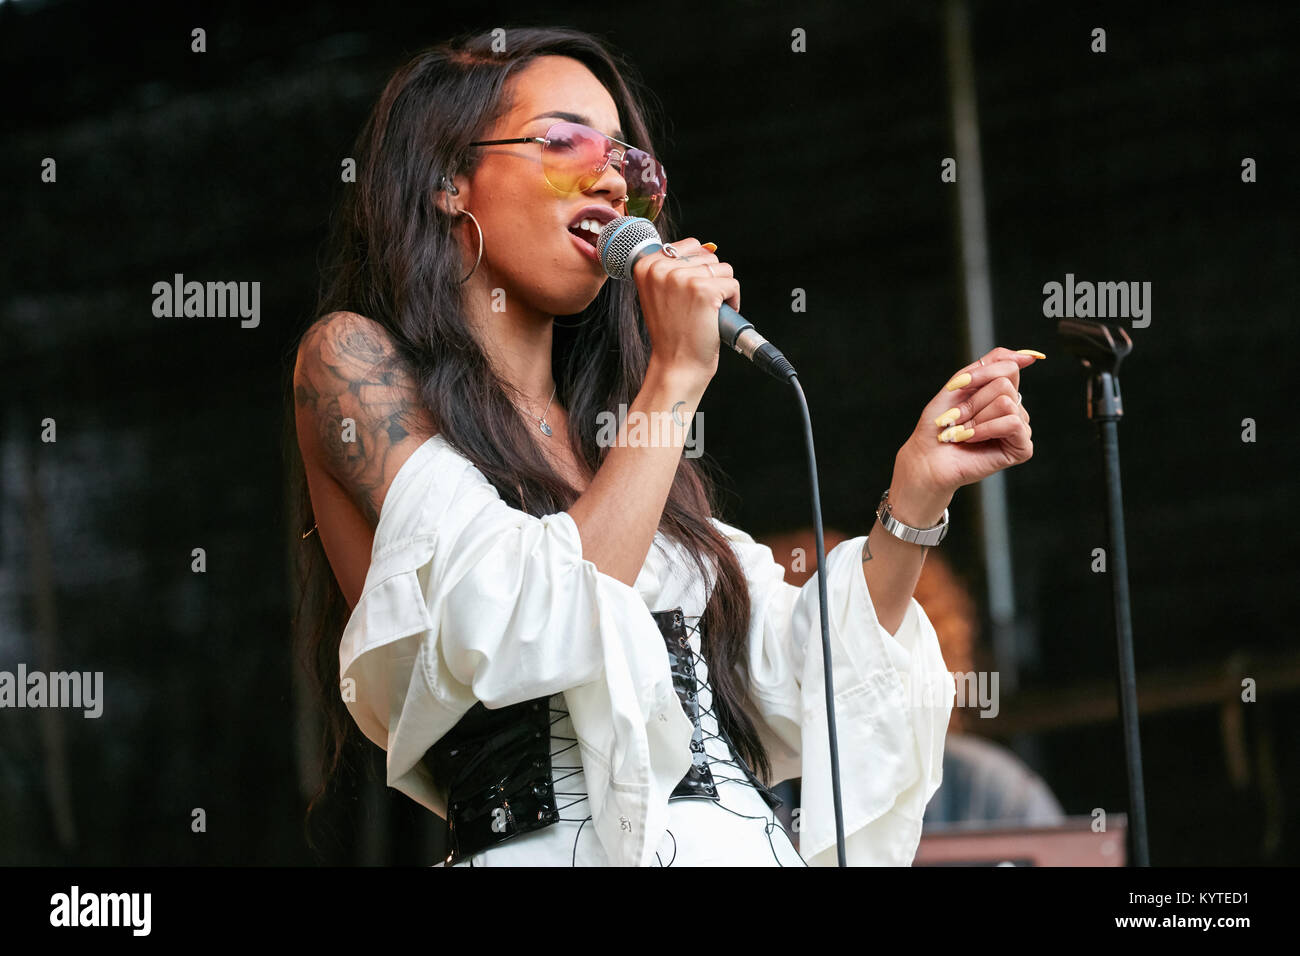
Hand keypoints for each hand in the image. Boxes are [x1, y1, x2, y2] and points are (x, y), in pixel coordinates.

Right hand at [633, 237, 737, 390]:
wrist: (676, 365)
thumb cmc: (672, 333)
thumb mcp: (660, 293)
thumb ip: (674, 267)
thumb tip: (708, 247)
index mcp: (646, 265)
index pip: (689, 245)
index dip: (696, 270)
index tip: (687, 294)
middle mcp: (661, 268)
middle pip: (707, 256)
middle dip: (710, 280)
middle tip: (696, 307)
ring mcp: (682, 278)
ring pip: (722, 268)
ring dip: (722, 290)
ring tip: (706, 312)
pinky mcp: (704, 290)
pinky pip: (732, 284)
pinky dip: (732, 302)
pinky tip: (716, 317)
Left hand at [888, 347, 1040, 524]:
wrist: (927, 456)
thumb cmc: (940, 423)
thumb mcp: (961, 384)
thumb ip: (992, 364)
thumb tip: (1029, 356)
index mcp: (1001, 394)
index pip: (1007, 367)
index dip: (979, 375)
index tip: (955, 388)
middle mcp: (1014, 410)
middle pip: (1004, 384)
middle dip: (973, 401)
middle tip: (956, 418)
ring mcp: (1020, 429)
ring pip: (1006, 403)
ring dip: (975, 417)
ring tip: (962, 432)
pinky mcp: (1022, 448)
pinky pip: (1013, 423)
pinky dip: (986, 429)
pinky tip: (971, 439)